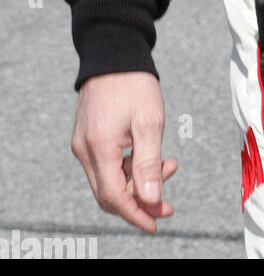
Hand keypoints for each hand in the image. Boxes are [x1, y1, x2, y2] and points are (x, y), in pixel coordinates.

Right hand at [70, 72, 177, 232]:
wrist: (114, 53)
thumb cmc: (134, 83)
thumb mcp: (150, 122)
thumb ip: (148, 161)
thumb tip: (151, 198)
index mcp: (99, 147)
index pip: (114, 196)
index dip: (136, 214)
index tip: (157, 222)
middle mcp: (85, 150)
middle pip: (109, 194)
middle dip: (139, 201)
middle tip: (168, 202)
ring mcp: (83, 144)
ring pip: (108, 181)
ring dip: (136, 182)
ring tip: (168, 166)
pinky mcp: (88, 138)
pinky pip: (105, 166)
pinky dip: (127, 169)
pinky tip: (151, 157)